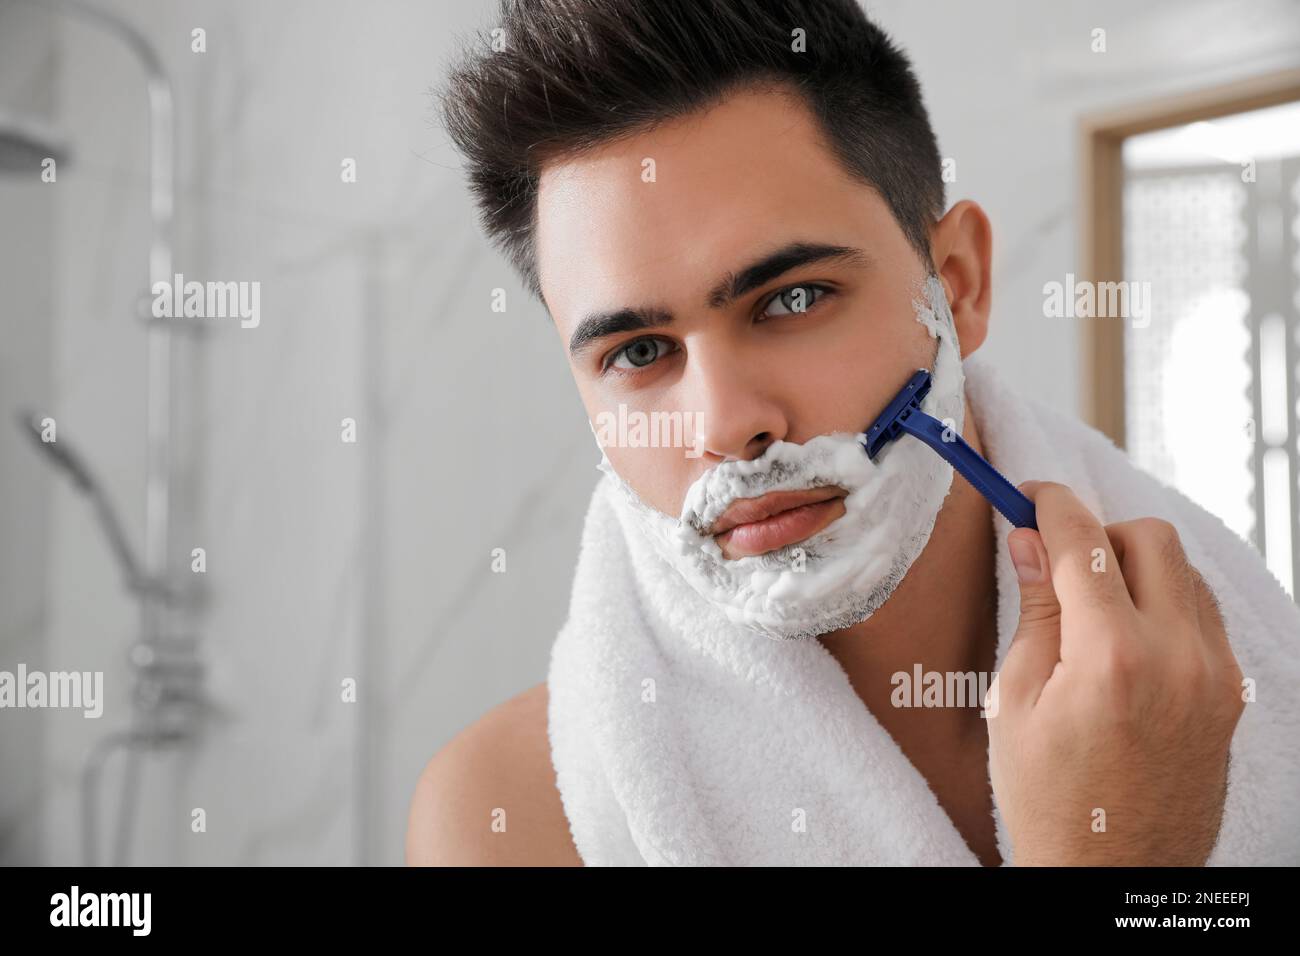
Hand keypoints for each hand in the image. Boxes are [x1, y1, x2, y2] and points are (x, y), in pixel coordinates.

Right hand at [986, 481, 1245, 865]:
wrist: (1113, 872)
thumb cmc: (1049, 797)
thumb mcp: (1015, 700)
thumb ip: (1034, 610)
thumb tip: (1030, 540)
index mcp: (1112, 658)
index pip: (1083, 541)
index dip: (1050, 505)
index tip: (1028, 495)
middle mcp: (1178, 656)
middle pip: (1148, 538)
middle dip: (1098, 532)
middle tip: (1057, 561)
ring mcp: (1215, 675)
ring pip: (1184, 570)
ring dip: (1135, 566)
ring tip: (1092, 606)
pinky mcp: (1231, 692)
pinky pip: (1203, 613)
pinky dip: (1165, 602)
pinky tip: (1128, 636)